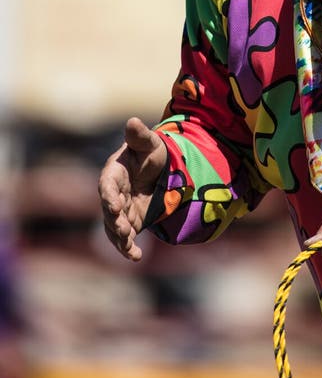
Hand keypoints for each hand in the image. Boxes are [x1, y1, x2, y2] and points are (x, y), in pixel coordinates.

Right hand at [98, 116, 166, 260]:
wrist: (160, 168)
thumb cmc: (150, 152)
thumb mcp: (149, 142)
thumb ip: (140, 135)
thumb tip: (132, 121)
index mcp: (113, 173)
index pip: (106, 186)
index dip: (108, 196)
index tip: (114, 205)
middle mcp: (112, 194)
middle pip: (109, 210)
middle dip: (115, 221)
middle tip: (124, 230)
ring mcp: (120, 210)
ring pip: (114, 227)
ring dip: (120, 238)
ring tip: (129, 247)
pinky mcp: (130, 222)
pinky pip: (125, 238)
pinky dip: (128, 248)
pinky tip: (136, 257)